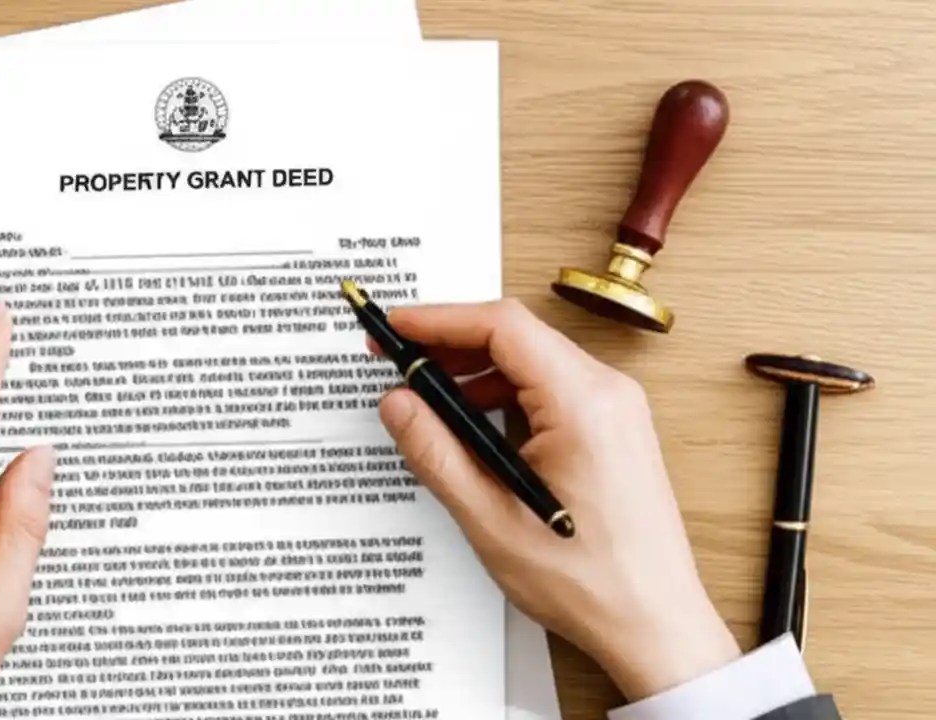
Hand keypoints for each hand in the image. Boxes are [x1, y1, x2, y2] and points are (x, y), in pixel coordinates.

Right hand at [374, 299, 738, 700]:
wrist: (654, 624)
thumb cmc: (591, 582)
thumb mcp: (490, 519)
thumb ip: (437, 453)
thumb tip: (398, 404)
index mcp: (583, 405)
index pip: (503, 326)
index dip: (440, 319)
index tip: (396, 326)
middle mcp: (607, 394)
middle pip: (516, 336)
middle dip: (451, 342)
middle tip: (398, 358)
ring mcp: (615, 409)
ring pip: (531, 361)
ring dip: (475, 370)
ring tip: (426, 396)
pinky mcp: (611, 428)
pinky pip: (549, 389)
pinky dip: (503, 394)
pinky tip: (470, 423)